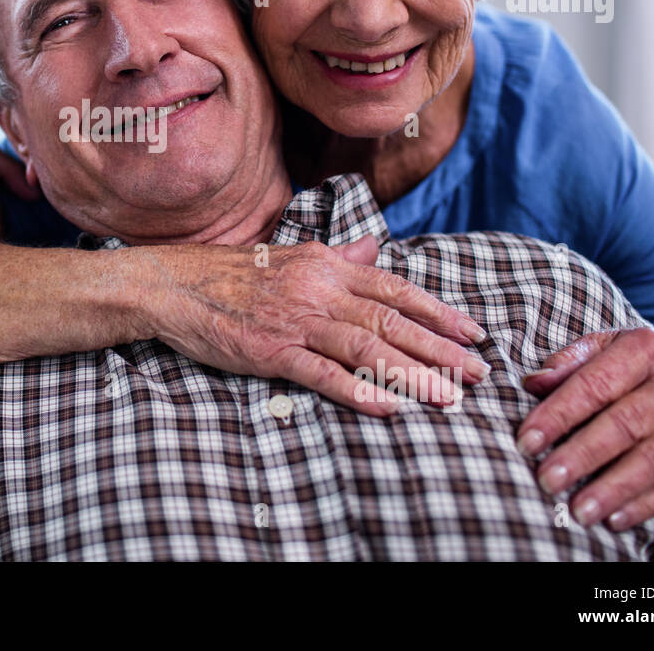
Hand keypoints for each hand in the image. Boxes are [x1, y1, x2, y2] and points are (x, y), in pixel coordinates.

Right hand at [144, 237, 490, 415]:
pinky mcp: (270, 349)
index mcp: (327, 265)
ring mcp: (295, 319)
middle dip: (440, 348)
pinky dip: (356, 389)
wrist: (175, 284)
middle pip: (392, 319)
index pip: (395, 288)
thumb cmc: (234, 274)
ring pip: (366, 346)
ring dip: (412, 373)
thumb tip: (375, 247)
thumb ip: (339, 256)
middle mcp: (318, 289)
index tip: (474, 332)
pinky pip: (321, 371)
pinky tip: (387, 407)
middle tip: (478, 374)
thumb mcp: (291, 256)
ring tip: (447, 397)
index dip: (439, 311)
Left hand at [516, 327, 653, 529]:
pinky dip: (642, 506)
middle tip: (547, 480)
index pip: (594, 385)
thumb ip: (569, 362)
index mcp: (644, 350)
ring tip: (579, 510)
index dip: (558, 414)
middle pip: (624, 425)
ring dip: (613, 489)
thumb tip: (533, 383)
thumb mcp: (607, 347)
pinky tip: (613, 520)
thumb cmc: (638, 366)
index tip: (527, 441)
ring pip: (651, 460)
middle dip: (582, 455)